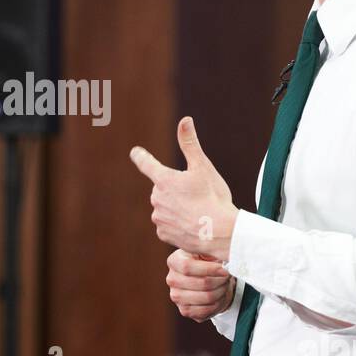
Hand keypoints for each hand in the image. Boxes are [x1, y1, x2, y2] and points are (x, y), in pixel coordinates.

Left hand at [129, 116, 237, 258]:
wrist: (220, 233)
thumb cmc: (213, 198)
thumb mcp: (203, 167)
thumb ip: (190, 143)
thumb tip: (185, 120)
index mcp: (164, 180)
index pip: (147, 163)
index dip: (141, 157)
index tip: (136, 152)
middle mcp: (157, 198)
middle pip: (163, 189)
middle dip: (176, 190)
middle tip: (197, 195)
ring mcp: (159, 218)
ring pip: (166, 207)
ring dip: (178, 208)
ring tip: (198, 212)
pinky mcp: (164, 234)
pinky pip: (168, 225)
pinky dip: (178, 224)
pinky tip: (193, 225)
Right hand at [166, 248, 234, 321]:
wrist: (210, 280)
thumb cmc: (209, 263)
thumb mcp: (208, 251)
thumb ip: (211, 249)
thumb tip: (222, 252)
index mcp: (174, 261)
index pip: (187, 267)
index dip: (209, 269)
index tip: (224, 269)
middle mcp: (172, 279)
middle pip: (201, 283)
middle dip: (220, 281)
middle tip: (228, 277)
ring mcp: (176, 296)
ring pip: (206, 297)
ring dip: (221, 292)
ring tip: (224, 285)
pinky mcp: (184, 310)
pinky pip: (205, 310)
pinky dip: (217, 304)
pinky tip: (219, 296)